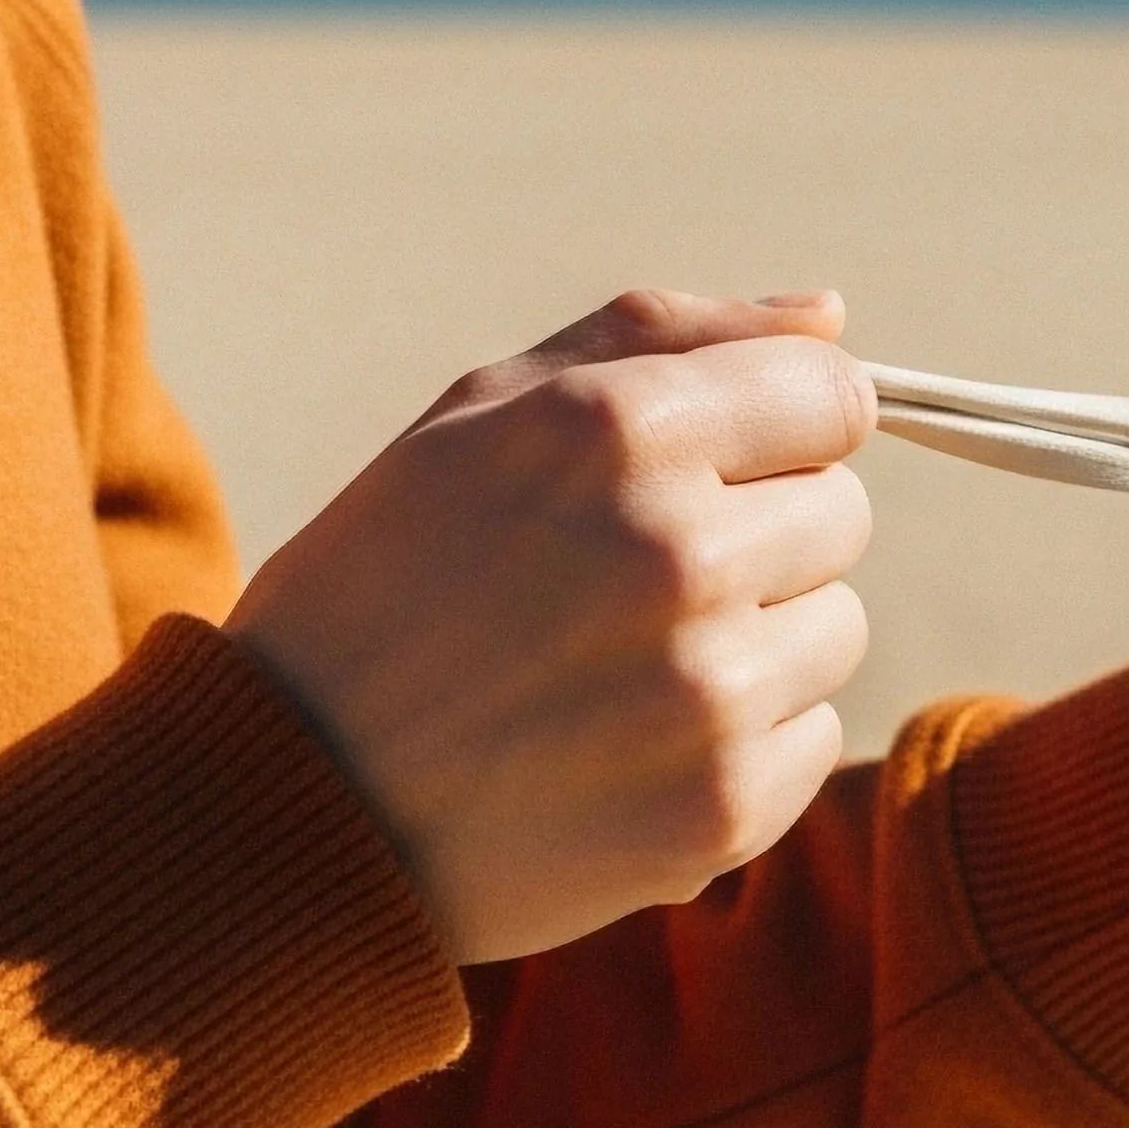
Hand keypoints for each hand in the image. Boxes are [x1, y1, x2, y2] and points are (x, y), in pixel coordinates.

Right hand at [228, 289, 876, 962]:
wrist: (287, 801)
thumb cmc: (381, 578)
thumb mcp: (481, 413)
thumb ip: (663, 338)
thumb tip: (831, 317)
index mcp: (620, 429)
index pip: (833, 395)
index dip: (779, 425)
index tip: (717, 465)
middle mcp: (678, 551)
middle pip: (841, 512)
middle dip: (759, 530)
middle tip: (630, 578)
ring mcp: (706, 690)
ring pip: (835, 628)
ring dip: (757, 640)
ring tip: (621, 665)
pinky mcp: (720, 809)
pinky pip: (812, 739)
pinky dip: (742, 744)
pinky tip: (629, 746)